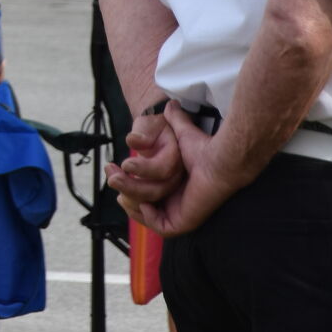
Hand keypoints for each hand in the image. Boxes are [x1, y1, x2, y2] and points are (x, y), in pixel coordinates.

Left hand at [104, 109, 184, 205]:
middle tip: (111, 178)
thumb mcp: (149, 122)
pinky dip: (132, 205)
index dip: (144, 169)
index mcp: (176, 155)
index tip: (125, 163)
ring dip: (128, 195)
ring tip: (112, 179)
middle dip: (131, 187)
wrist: (157, 134)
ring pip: (152, 203)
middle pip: (158, 191)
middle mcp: (177, 175)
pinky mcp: (160, 193)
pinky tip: (120, 195)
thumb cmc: (152, 127)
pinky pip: (149, 208)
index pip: (164, 169)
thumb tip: (133, 140)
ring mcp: (169, 186)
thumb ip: (144, 131)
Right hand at [116, 104, 237, 236]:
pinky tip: (142, 200)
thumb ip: (174, 121)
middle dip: (123, 190)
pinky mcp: (184, 221)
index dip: (128, 185)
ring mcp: (181, 213)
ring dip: (130, 201)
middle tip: (112, 174)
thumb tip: (169, 105)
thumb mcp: (181, 134)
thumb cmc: (205, 148)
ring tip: (121, 181)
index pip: (144, 194)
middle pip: (140, 205)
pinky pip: (160, 227)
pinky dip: (147, 216)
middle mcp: (176, 201)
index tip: (115, 169)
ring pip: (146, 216)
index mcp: (174, 187)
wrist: (219, 160)